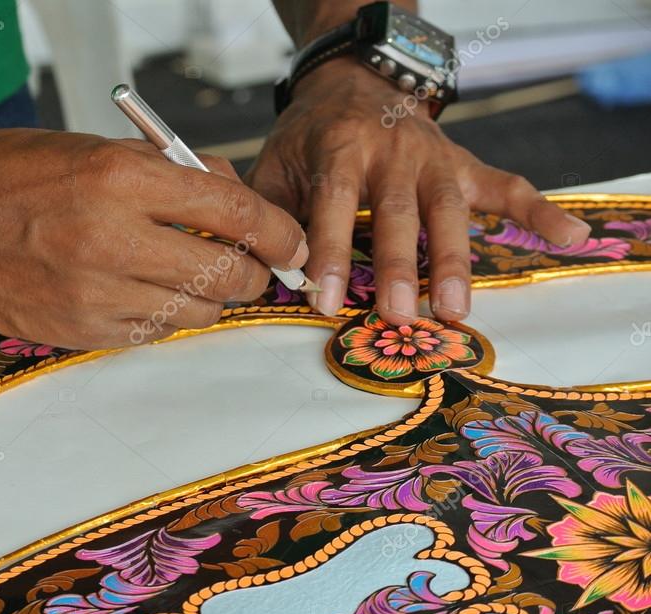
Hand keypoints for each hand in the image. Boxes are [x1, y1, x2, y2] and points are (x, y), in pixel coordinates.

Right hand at [0, 129, 307, 349]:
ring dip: (207, 298)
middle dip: (251, 273)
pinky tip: (144, 295)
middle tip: (249, 268)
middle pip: (223, 273)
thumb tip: (236, 197)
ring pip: (194, 313)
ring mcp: (92, 294)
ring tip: (189, 277)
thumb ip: (172, 173)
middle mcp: (110, 239)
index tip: (291, 243)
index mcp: (119, 178)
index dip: (277, 230)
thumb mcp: (94, 148)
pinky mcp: (76, 332)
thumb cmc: (8, 174)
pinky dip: (163, 318)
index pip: (233, 209)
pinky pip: (151, 336)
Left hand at [246, 57, 591, 323]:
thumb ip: (269, 212)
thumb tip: (262, 270)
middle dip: (401, 265)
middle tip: (400, 313)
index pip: (335, 203)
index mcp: (339, 147)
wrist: (352, 82)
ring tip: (458, 308)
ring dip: (455, 259)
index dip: (331, 252)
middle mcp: (392, 151)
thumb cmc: (310, 136)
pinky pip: (506, 186)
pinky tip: (571, 237)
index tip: (325, 300)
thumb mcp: (276, 162)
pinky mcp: (463, 164)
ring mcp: (433, 158)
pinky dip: (539, 211)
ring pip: (448, 210)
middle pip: (399, 212)